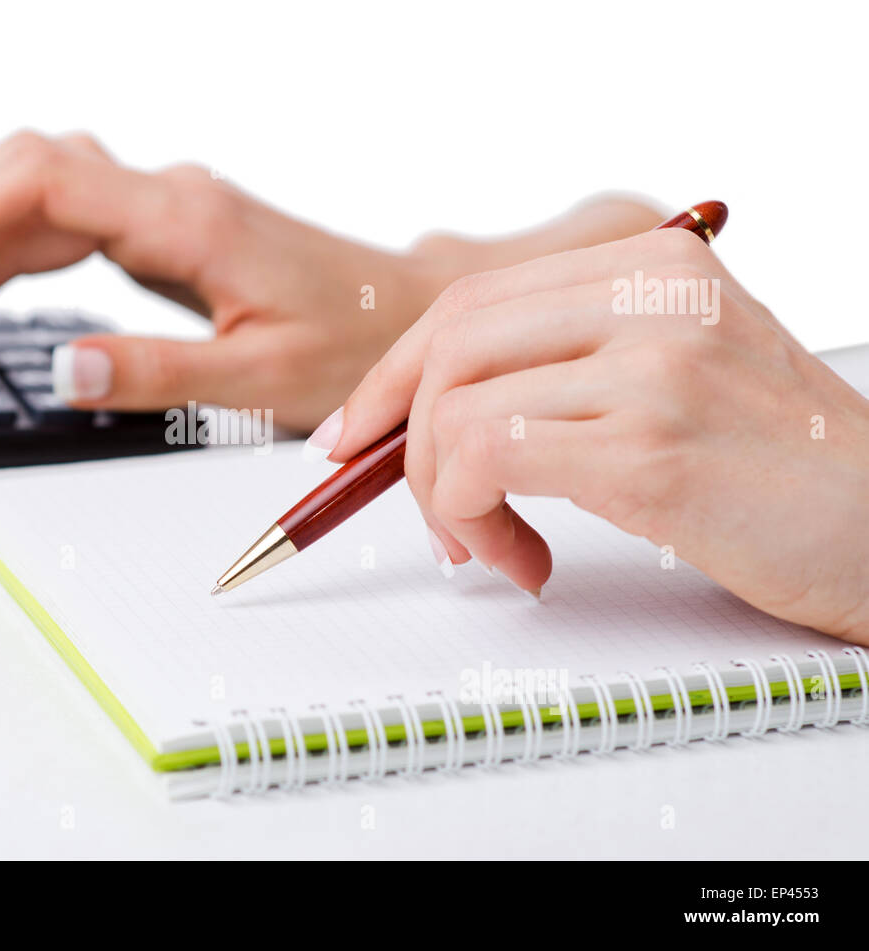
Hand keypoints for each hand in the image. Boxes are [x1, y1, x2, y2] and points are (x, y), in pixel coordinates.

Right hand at [0, 130, 662, 430]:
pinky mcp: (158, 231)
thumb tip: (60, 370)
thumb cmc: (354, 340)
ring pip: (27, 204)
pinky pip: (56, 225)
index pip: (41, 182)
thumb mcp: (258, 378)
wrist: (407, 311)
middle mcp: (164, 198)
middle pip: (15, 187)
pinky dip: (0, 256)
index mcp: (184, 220)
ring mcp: (158, 209)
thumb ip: (154, 372)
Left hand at [328, 228, 868, 642]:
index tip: (356, 431)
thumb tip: (434, 413)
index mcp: (654, 266)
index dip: (395, 372)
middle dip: (400, 434)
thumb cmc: (780, 471)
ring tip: (486, 545)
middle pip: (450, 342)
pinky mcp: (649, 448)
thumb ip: (572, 366)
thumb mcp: (679, 376)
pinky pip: (487, 461)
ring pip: (459, 406)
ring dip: (443, 496)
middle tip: (414, 503)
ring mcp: (653, 367)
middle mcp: (653, 298)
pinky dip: (476, 521)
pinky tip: (523, 561)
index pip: (473, 301)